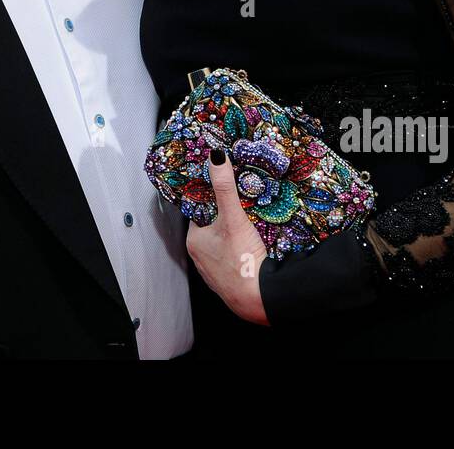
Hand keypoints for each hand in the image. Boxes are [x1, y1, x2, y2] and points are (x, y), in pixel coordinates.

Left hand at [185, 149, 270, 325]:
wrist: (259, 298)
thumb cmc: (242, 259)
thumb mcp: (234, 217)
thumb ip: (225, 186)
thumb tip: (216, 155)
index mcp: (194, 241)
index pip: (200, 213)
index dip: (214, 202)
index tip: (226, 194)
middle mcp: (199, 258)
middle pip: (213, 229)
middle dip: (226, 219)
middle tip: (243, 209)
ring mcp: (214, 273)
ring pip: (223, 246)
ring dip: (234, 237)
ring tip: (251, 227)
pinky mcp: (229, 283)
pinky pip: (233, 260)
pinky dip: (241, 253)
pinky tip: (253, 249)